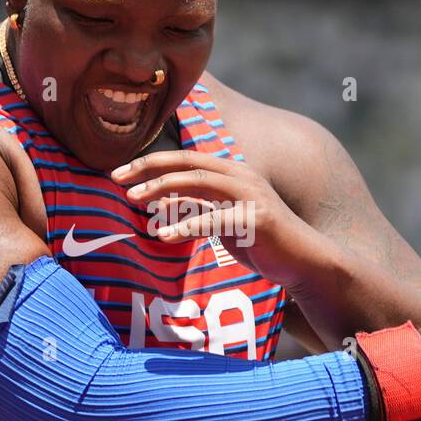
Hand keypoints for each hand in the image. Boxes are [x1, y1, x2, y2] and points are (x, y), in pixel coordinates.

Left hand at [111, 151, 319, 289]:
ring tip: (133, 199)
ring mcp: (250, 196)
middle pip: (188, 163)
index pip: (185, 159)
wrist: (303, 261)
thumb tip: (159, 201)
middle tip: (117, 177)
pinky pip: (214, 220)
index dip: (151, 162)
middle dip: (150, 167)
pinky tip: (162, 235)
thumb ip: (194, 208)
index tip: (120, 172)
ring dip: (162, 189)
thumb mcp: (221, 221)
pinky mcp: (257, 220)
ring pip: (199, 183)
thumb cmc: (262, 241)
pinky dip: (185, 226)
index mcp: (232, 172)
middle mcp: (241, 177)